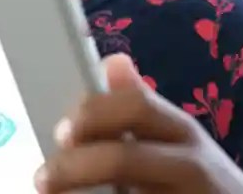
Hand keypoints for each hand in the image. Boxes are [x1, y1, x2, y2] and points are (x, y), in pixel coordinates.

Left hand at [35, 54, 242, 192]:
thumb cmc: (198, 178)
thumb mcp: (177, 137)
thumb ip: (138, 105)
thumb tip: (111, 61)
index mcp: (181, 130)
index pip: (136, 106)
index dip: (93, 114)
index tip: (60, 131)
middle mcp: (190, 164)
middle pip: (125, 158)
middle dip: (77, 166)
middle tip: (44, 177)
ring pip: (130, 193)